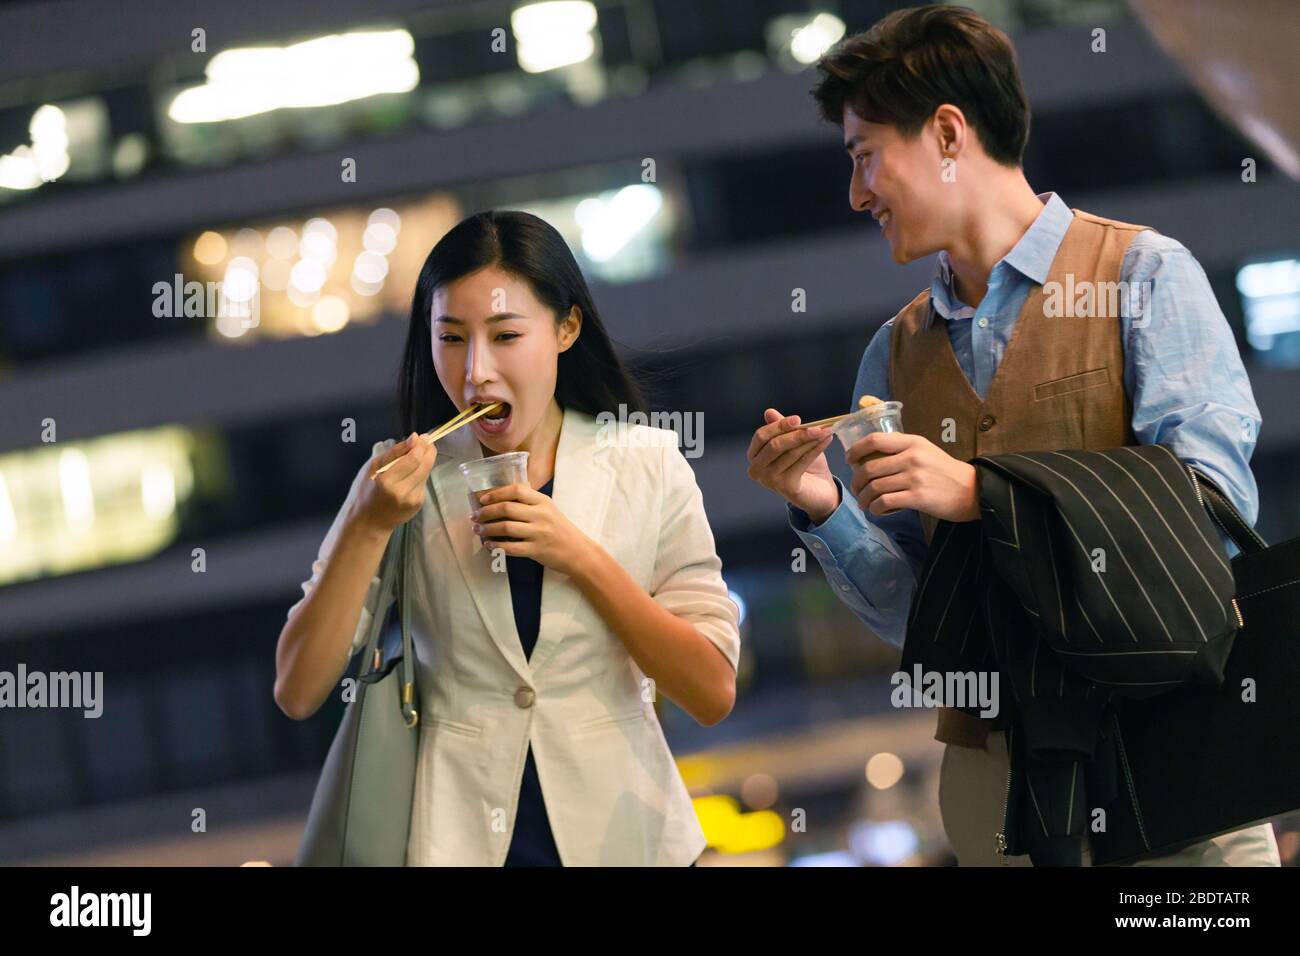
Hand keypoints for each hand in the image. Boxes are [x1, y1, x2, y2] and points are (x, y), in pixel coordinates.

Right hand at [350, 433, 436, 533]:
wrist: (368, 523)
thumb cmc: (365, 492)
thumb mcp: (371, 468)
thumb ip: (393, 453)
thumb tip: (413, 438)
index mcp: (387, 481)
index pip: (413, 459)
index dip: (420, 445)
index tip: (420, 436)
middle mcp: (403, 491)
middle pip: (425, 464)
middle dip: (428, 449)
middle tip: (425, 440)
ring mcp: (413, 499)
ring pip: (427, 471)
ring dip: (426, 459)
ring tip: (418, 452)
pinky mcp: (419, 503)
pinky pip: (423, 481)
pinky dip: (421, 472)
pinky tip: (413, 471)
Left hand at [471, 483, 593, 577]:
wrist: (577, 551)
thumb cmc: (560, 529)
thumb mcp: (549, 509)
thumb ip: (530, 502)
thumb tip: (501, 499)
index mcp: (542, 501)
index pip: (516, 490)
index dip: (496, 493)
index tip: (482, 499)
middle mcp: (540, 515)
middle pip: (507, 508)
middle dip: (486, 512)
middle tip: (475, 516)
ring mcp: (538, 533)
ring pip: (505, 527)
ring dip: (487, 529)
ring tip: (478, 530)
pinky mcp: (536, 550)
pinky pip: (510, 547)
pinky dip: (496, 546)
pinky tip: (489, 545)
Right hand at [746, 408, 839, 522]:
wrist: (818, 490)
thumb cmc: (803, 464)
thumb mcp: (792, 442)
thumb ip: (781, 428)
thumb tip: (769, 412)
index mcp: (754, 456)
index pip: (761, 436)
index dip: (778, 426)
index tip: (798, 419)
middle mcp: (756, 469)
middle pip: (774, 445)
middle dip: (797, 434)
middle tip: (817, 426)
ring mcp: (769, 480)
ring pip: (790, 453)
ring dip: (810, 440)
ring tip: (826, 431)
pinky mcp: (785, 487)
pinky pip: (801, 463)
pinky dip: (815, 449)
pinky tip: (827, 441)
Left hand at [846, 432, 978, 521]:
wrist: (973, 490)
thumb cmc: (946, 472)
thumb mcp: (926, 451)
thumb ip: (903, 450)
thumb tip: (873, 455)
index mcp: (913, 442)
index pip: (875, 440)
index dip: (856, 450)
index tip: (849, 460)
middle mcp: (912, 457)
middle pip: (869, 468)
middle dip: (856, 481)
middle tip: (856, 489)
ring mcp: (914, 477)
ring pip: (874, 487)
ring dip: (864, 498)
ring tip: (864, 503)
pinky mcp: (917, 497)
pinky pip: (885, 502)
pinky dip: (875, 508)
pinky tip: (876, 511)